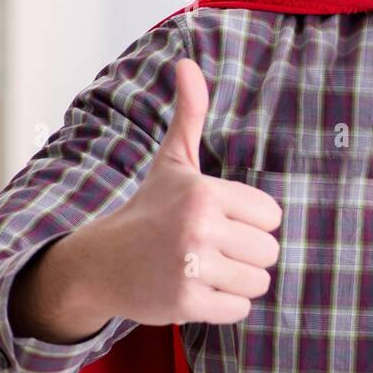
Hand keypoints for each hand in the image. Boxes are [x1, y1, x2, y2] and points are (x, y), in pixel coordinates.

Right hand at [66, 58, 283, 327]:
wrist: (100, 263)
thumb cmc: (148, 210)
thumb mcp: (172, 162)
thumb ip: (190, 114)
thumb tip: (187, 62)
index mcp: (205, 192)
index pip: (272, 215)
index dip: (252, 222)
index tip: (221, 221)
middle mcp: (199, 228)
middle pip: (269, 251)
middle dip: (246, 254)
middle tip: (212, 249)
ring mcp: (192, 268)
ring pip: (259, 281)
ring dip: (238, 281)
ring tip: (207, 269)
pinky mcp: (186, 303)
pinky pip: (239, 309)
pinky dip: (225, 305)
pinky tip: (198, 290)